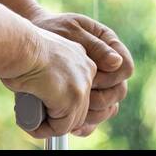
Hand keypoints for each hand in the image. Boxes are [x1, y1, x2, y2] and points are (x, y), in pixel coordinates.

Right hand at [0, 26, 94, 137]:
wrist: (19, 44)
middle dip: (58, 117)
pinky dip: (44, 130)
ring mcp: (82, 85)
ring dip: (51, 125)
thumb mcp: (42, 54)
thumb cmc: (21, 47)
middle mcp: (87, 69)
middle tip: (36, 114)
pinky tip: (31, 125)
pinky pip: (60, 127)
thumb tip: (42, 88)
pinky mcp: (72, 99)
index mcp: (80, 57)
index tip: (45, 106)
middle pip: (79, 107)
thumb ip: (50, 68)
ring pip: (70, 120)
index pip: (79, 89)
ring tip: (31, 120)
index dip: (62, 103)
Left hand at [28, 10, 133, 135]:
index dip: (111, 77)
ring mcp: (97, 83)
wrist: (30, 40)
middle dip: (101, 98)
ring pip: (108, 108)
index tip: (92, 79)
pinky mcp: (84, 97)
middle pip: (119, 92)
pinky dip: (86, 125)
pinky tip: (73, 126)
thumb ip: (95, 46)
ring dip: (94, 114)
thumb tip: (116, 62)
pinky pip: (93, 118)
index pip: (126, 68)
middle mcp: (108, 66)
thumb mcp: (71, 31)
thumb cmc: (51, 28)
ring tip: (75, 114)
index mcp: (109, 45)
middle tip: (79, 98)